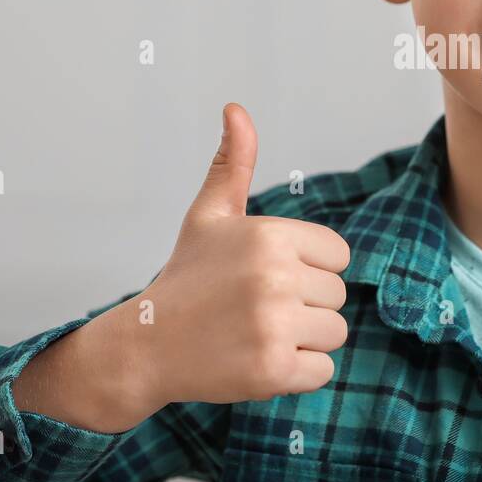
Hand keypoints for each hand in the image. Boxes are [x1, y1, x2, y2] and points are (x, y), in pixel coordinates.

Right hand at [121, 102, 350, 414]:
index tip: (266, 277)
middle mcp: (276, 277)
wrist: (144, 345)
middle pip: (337, 296)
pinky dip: (297, 374)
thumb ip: (233, 163)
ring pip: (335, 333)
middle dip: (304, 306)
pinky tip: (258, 360)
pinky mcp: (274, 370)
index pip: (338, 255)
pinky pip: (323, 372)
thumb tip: (236, 108)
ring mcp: (275, 325)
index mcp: (271, 235)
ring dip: (303, 340)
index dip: (308, 268)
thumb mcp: (209, 215)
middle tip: (254, 309)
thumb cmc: (185, 278)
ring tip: (257, 333)